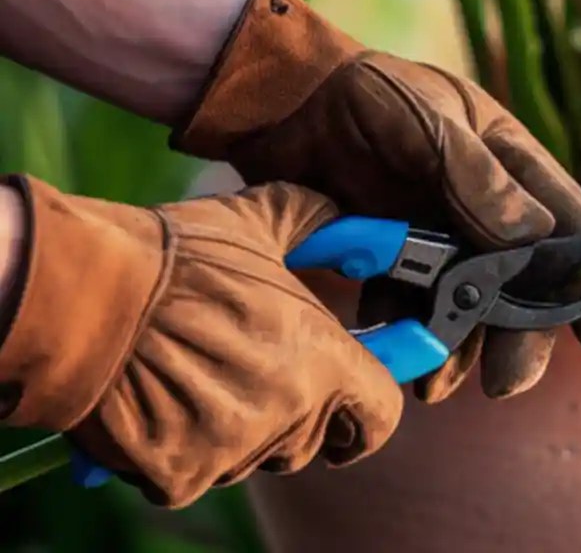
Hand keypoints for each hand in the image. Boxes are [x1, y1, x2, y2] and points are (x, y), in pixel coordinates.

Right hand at [0, 177, 401, 507]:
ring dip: (234, 430)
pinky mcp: (181, 476)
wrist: (83, 298)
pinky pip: (195, 474)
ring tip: (193, 375)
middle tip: (247, 370)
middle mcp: (289, 412)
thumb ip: (314, 222)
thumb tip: (347, 223)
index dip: (368, 410)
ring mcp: (235, 450)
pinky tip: (156, 403)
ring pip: (253, 456)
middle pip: (312, 436)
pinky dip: (178, 448)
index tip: (353, 403)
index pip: (379, 411)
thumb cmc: (175, 257)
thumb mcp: (256, 224)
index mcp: (322, 359)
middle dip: (290, 412)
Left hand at [171, 0, 580, 402]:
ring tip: (437, 385)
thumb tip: (534, 236)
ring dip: (461, 348)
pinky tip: (398, 359)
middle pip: (524, 284)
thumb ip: (476, 177)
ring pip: (468, 306)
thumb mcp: (425, 121)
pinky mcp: (395, 258)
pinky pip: (412, 307)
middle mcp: (487, 207)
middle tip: (506, 381)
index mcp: (513, 165)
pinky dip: (409, 336)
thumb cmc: (365, 93)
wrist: (284, 102)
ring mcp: (440, 235)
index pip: (572, 226)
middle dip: (521, 337)